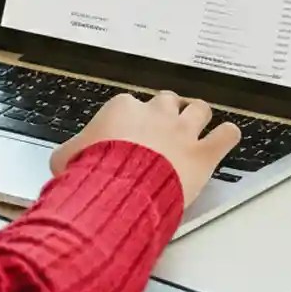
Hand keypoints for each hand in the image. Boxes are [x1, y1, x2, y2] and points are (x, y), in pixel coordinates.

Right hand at [50, 92, 240, 206]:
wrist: (117, 190)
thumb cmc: (91, 173)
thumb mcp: (65, 159)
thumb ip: (70, 153)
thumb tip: (64, 160)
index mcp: (122, 109)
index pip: (131, 106)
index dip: (131, 121)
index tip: (128, 135)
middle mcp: (156, 114)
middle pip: (168, 101)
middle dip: (167, 112)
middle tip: (164, 128)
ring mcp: (182, 132)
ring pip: (200, 110)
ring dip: (198, 117)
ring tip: (197, 127)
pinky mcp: (203, 154)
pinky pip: (226, 135)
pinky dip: (226, 136)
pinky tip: (223, 140)